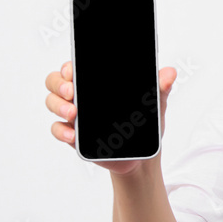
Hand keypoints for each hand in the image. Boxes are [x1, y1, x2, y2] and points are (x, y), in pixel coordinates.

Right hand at [44, 60, 177, 175]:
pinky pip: (57, 130)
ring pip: (52, 102)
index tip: (73, 71)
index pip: (74, 67)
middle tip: (72, 92)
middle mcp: (80, 96)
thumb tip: (170, 73)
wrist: (142, 156)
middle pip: (55, 81)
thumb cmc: (144, 124)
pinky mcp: (73, 136)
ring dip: (58, 106)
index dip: (68, 66)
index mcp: (95, 83)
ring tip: (72, 114)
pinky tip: (73, 136)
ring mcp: (73, 116)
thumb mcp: (154, 105)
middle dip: (59, 84)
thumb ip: (160, 88)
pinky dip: (61, 132)